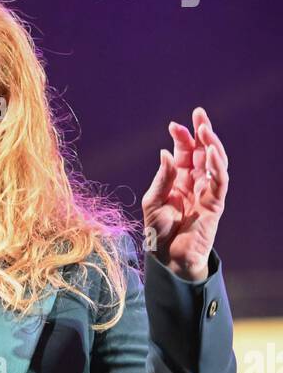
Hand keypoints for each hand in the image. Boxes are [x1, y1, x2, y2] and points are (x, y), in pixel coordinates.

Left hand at [142, 106, 228, 280]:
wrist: (167, 259)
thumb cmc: (158, 232)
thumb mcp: (153, 202)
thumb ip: (162, 179)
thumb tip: (166, 153)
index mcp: (179, 179)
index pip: (184, 152)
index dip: (182, 137)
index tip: (175, 125)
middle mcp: (195, 182)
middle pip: (202, 151)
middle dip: (201, 131)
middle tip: (199, 114)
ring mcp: (206, 192)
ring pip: (215, 162)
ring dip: (211, 145)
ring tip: (205, 130)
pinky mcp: (215, 204)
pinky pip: (219, 181)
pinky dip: (216, 166)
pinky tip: (209, 153)